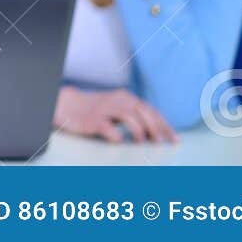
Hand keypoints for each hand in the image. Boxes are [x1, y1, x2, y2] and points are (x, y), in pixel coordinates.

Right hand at [54, 86, 177, 143]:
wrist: (66, 105)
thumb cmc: (96, 111)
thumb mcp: (117, 108)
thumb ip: (135, 115)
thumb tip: (158, 133)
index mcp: (126, 97)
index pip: (151, 111)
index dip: (165, 126)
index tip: (175, 141)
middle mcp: (117, 100)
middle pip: (142, 112)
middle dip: (155, 129)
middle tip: (160, 143)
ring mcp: (104, 109)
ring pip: (128, 117)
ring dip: (139, 132)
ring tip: (141, 143)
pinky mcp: (92, 119)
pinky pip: (108, 128)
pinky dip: (116, 136)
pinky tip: (120, 142)